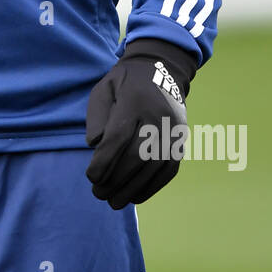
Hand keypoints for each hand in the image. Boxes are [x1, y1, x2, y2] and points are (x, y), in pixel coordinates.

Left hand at [85, 38, 196, 208]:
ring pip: (155, 167)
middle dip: (116, 180)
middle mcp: (158, 117)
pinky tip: (135, 197)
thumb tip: (96, 146)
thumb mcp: (103, 89)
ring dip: (132, 189)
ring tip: (113, 201)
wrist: (162, 69)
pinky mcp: (180, 142)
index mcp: (135, 101)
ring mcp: (173, 131)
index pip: (119, 136)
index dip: (104, 161)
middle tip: (98, 193)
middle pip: (138, 155)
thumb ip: (96, 117)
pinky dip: (152, 187)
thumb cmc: (124, 83)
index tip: (91, 176)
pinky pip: (169, 170)